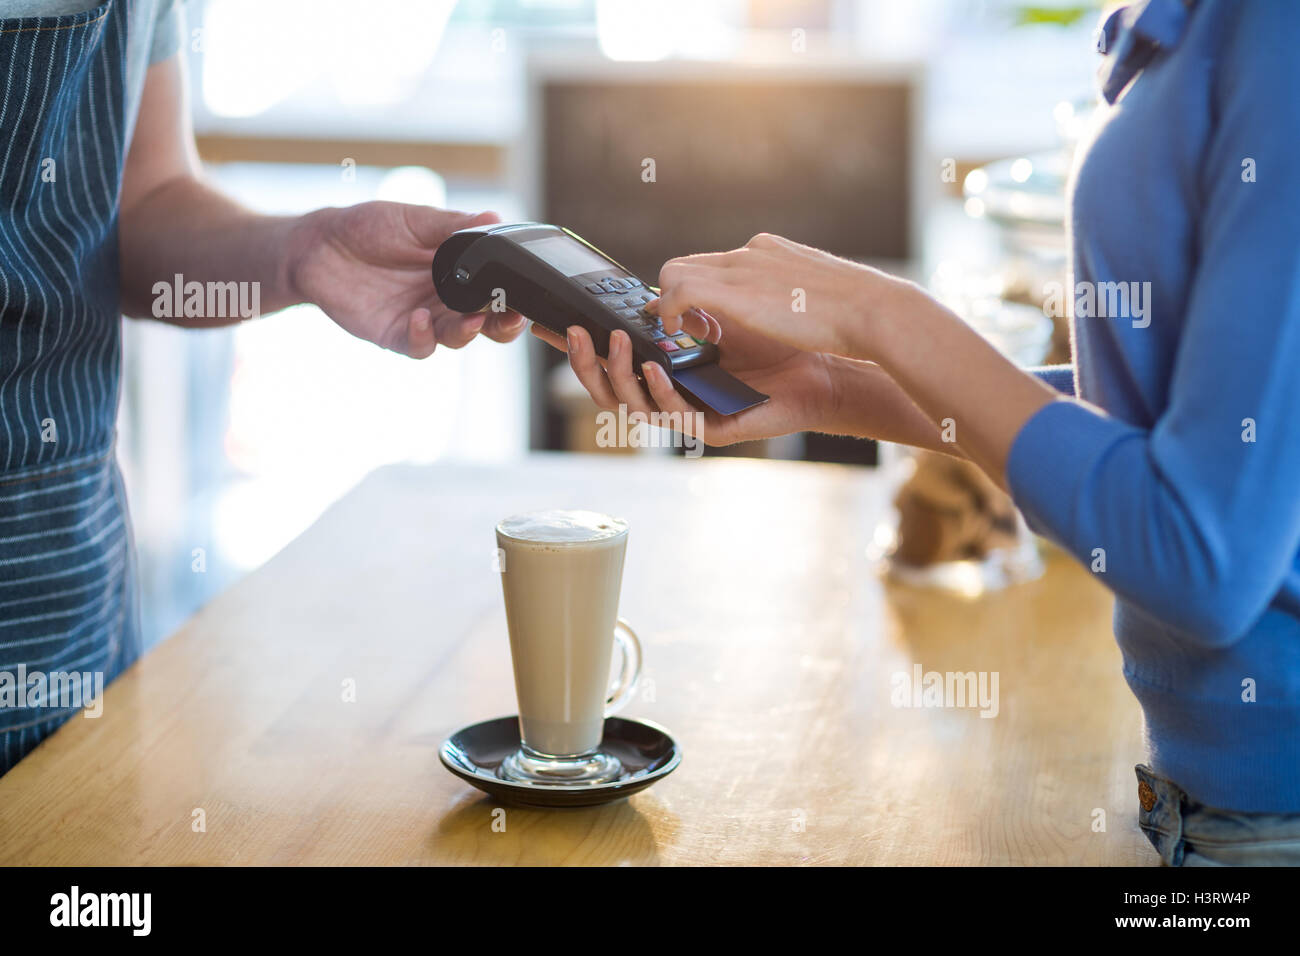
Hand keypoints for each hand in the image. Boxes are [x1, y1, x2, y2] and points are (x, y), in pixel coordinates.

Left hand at [286, 203, 526, 356]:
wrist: (318, 246)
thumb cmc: (369, 227)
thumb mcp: (414, 219)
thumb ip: (454, 226)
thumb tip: (495, 220)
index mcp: (461, 272)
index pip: (499, 291)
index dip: (516, 299)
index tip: (527, 295)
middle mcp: (447, 300)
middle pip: (489, 324)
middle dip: (505, 326)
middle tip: (510, 317)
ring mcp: (424, 320)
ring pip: (458, 338)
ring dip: (468, 332)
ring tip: (470, 320)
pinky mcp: (397, 335)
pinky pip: (419, 346)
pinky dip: (423, 338)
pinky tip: (419, 318)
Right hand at [531, 311, 841, 446]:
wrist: (822, 365)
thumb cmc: (775, 337)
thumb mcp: (719, 309)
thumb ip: (679, 305)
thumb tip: (643, 295)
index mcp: (662, 367)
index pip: (607, 359)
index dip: (573, 346)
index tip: (542, 324)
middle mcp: (668, 394)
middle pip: (607, 389)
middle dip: (584, 362)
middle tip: (576, 333)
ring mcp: (688, 414)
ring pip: (632, 406)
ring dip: (618, 374)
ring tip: (616, 343)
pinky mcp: (711, 429)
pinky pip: (674, 416)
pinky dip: (660, 391)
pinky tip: (655, 369)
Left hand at [653, 232, 915, 361]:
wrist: (873, 311)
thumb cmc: (859, 313)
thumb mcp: (817, 294)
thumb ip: (791, 294)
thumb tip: (785, 308)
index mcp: (771, 251)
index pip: (718, 261)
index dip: (700, 288)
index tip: (698, 316)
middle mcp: (751, 252)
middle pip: (689, 263)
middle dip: (676, 296)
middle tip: (680, 329)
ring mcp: (741, 268)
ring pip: (675, 272)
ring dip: (668, 305)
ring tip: (678, 334)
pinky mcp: (734, 291)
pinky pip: (678, 291)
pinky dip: (670, 311)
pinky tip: (682, 335)